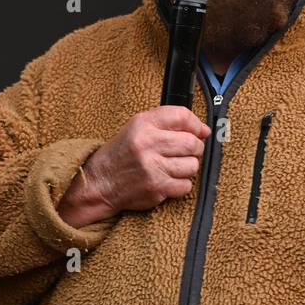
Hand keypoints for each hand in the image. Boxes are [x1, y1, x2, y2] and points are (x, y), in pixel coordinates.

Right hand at [57, 107, 211, 227]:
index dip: (196, 124)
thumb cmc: (121, 155)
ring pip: (192, 165)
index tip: (200, 131)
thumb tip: (204, 131)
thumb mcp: (137, 128)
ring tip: (174, 167)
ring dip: (188, 167)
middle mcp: (148, 144)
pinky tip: (168, 180)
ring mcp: (153, 167)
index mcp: (143, 124)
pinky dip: (181, 184)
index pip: (181, 116)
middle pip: (191, 143)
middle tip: (187, 152)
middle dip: (195, 149)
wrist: (100, 183)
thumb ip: (167, 124)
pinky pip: (186, 185)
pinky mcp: (157, 188)